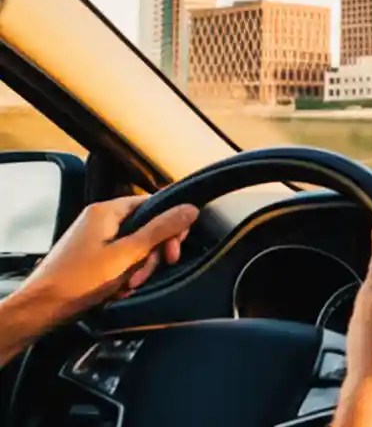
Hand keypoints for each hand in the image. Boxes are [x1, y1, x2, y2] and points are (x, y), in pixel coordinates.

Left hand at [23, 196, 196, 318]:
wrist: (42, 307)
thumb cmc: (78, 280)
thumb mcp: (127, 254)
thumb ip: (160, 230)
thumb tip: (190, 209)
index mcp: (107, 211)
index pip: (154, 203)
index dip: (170, 224)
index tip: (175, 246)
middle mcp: (101, 220)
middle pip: (147, 227)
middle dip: (153, 252)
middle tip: (152, 269)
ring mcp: (96, 238)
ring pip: (136, 246)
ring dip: (140, 267)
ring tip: (130, 284)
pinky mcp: (94, 256)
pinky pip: (122, 258)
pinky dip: (127, 273)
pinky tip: (121, 287)